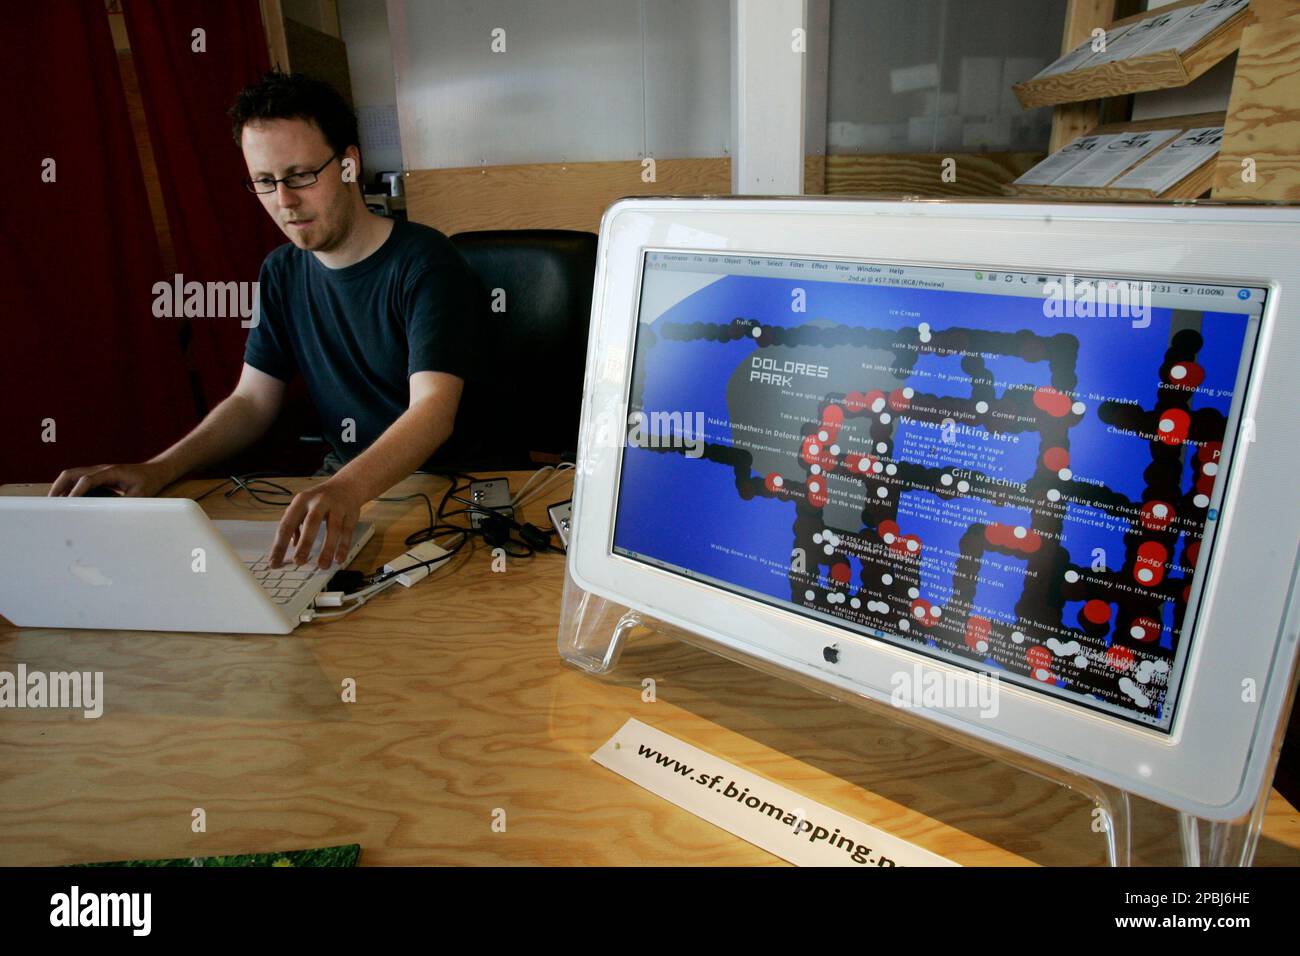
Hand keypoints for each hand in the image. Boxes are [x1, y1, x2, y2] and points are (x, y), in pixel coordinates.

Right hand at [48, 461, 171, 497]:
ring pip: (73, 475)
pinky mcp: (99, 476)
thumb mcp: (140, 495)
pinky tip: (67, 501)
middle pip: (72, 473)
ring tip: (53, 503)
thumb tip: (109, 515)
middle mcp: (101, 469)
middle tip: (50, 502)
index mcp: (112, 472)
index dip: (76, 491)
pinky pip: (79, 480)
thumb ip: (124, 503)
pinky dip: (70, 488)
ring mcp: (98, 471)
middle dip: (59, 487)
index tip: (67, 503)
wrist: (155, 472)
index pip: (87, 480)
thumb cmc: (149, 483)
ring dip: (62, 487)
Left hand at [270, 477, 363, 569]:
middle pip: (311, 522)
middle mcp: (319, 502)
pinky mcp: (351, 513)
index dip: (279, 545)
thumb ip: (295, 525)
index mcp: (301, 501)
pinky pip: (347, 532)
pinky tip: (338, 559)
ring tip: (322, 566)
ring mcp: (337, 506)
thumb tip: (290, 545)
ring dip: (327, 548)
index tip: (274, 562)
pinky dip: (343, 546)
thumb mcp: (303, 506)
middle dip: (305, 543)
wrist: (347, 485)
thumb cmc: (320, 500)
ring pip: (334, 528)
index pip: (287, 525)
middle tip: (298, 562)